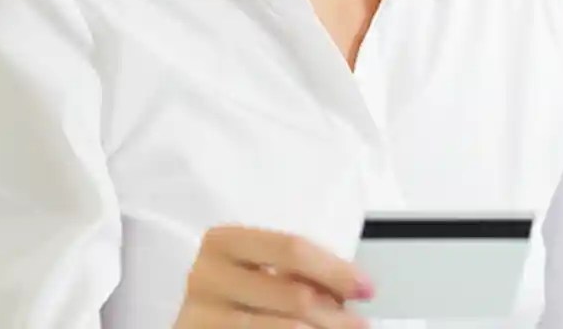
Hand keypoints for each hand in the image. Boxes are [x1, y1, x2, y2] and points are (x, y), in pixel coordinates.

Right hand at [173, 225, 372, 328]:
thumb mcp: (259, 270)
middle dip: (336, 314)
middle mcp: (206, 276)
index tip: (366, 287)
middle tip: (361, 323)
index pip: (291, 249)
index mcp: (225, 242)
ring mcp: (199, 316)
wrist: (196, 320)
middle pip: (294, 296)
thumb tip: (348, 287)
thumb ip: (296, 272)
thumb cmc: (234, 291)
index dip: (335, 270)